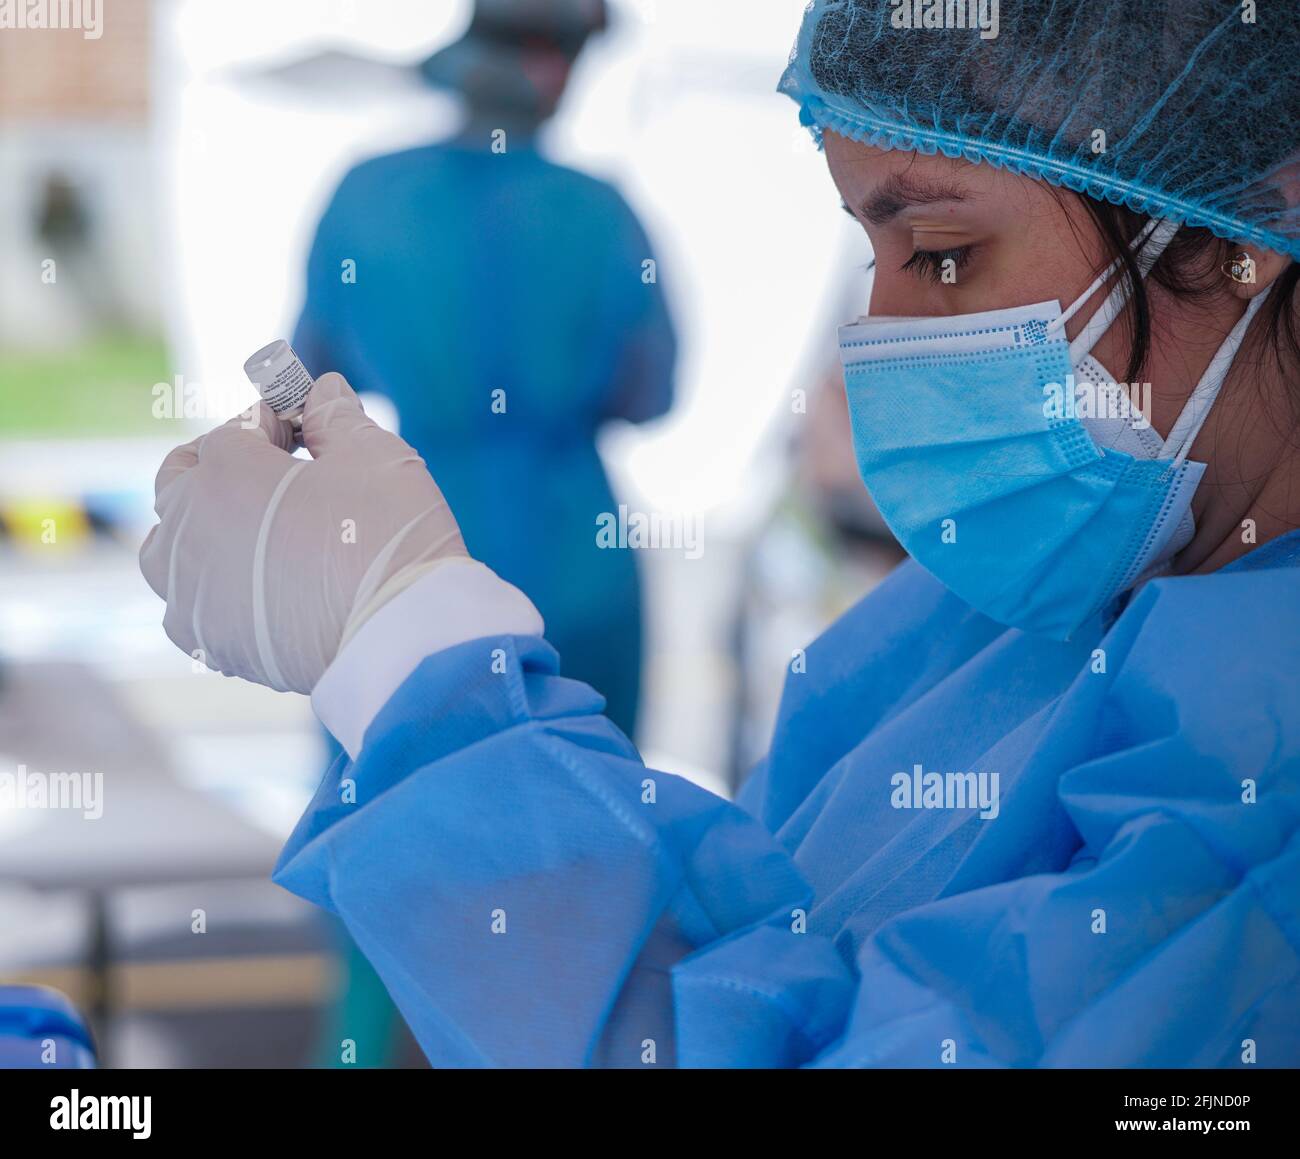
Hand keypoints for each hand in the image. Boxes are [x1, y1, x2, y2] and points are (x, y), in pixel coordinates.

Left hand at [140, 373, 467, 692]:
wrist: (400, 639)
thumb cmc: (388, 536)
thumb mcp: (374, 455)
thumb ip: (337, 415)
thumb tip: (321, 389)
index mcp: (224, 468)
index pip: (244, 426)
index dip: (285, 421)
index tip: (318, 432)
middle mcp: (188, 526)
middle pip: (184, 476)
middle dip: (224, 464)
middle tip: (277, 473)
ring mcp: (189, 590)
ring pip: (169, 547)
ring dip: (201, 529)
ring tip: (249, 534)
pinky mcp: (207, 642)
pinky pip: (188, 607)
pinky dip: (211, 591)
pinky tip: (252, 591)